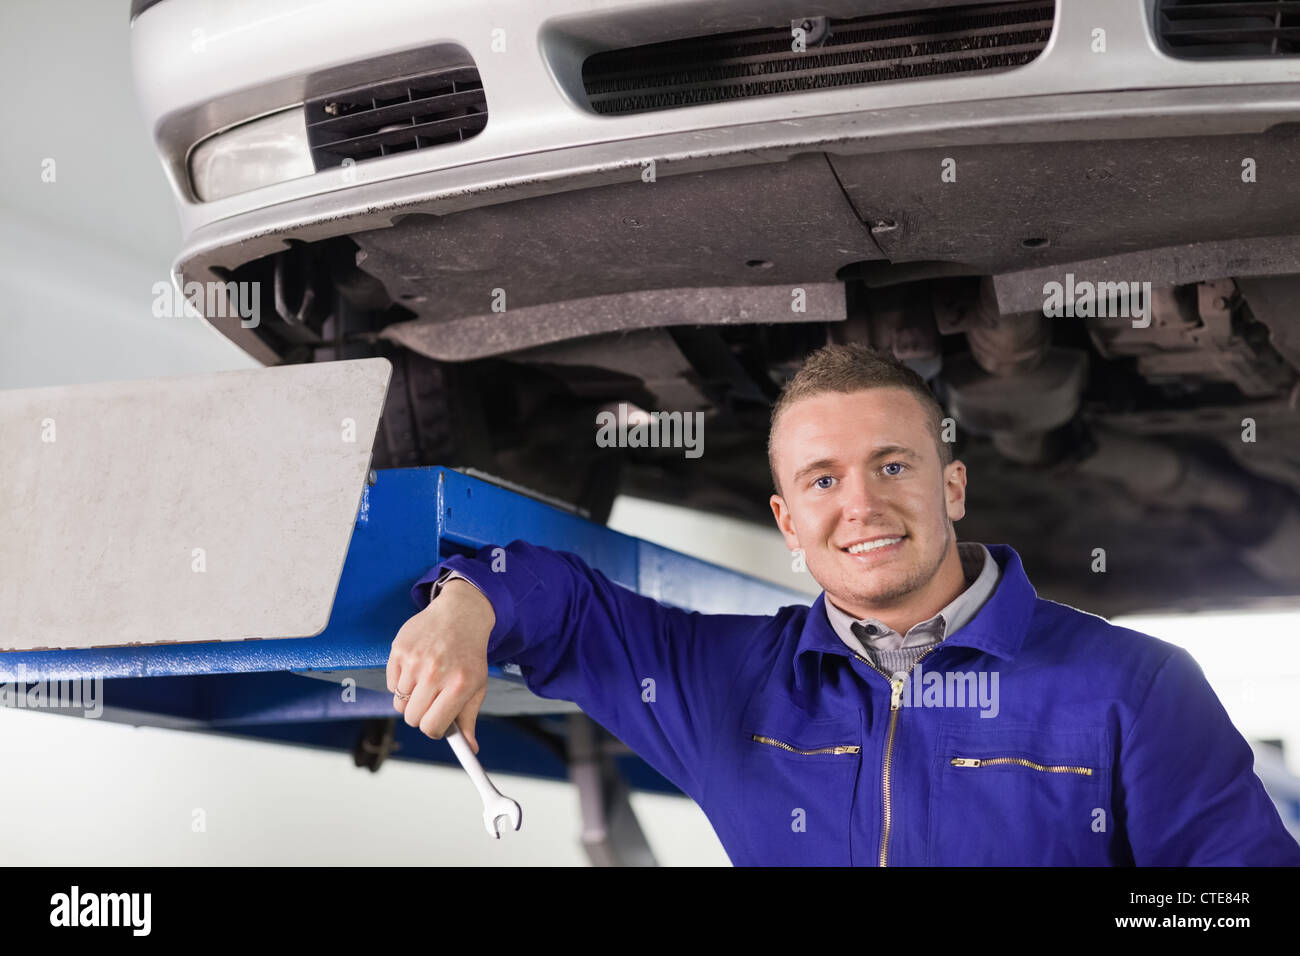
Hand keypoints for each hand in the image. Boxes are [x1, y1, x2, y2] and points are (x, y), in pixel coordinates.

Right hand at [387, 579, 495, 752]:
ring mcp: (415, 661)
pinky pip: (391, 684)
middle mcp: (436, 673)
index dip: (434, 729)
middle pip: (412, 718)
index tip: (437, 722)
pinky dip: (400, 681)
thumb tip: (470, 750)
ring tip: (426, 679)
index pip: (432, 727)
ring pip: (399, 702)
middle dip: (420, 714)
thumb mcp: (477, 686)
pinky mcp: (399, 650)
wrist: (460, 615)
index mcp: (459, 686)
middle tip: (431, 700)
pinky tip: (416, 667)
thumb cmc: (469, 655)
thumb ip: (469, 719)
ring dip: (410, 697)